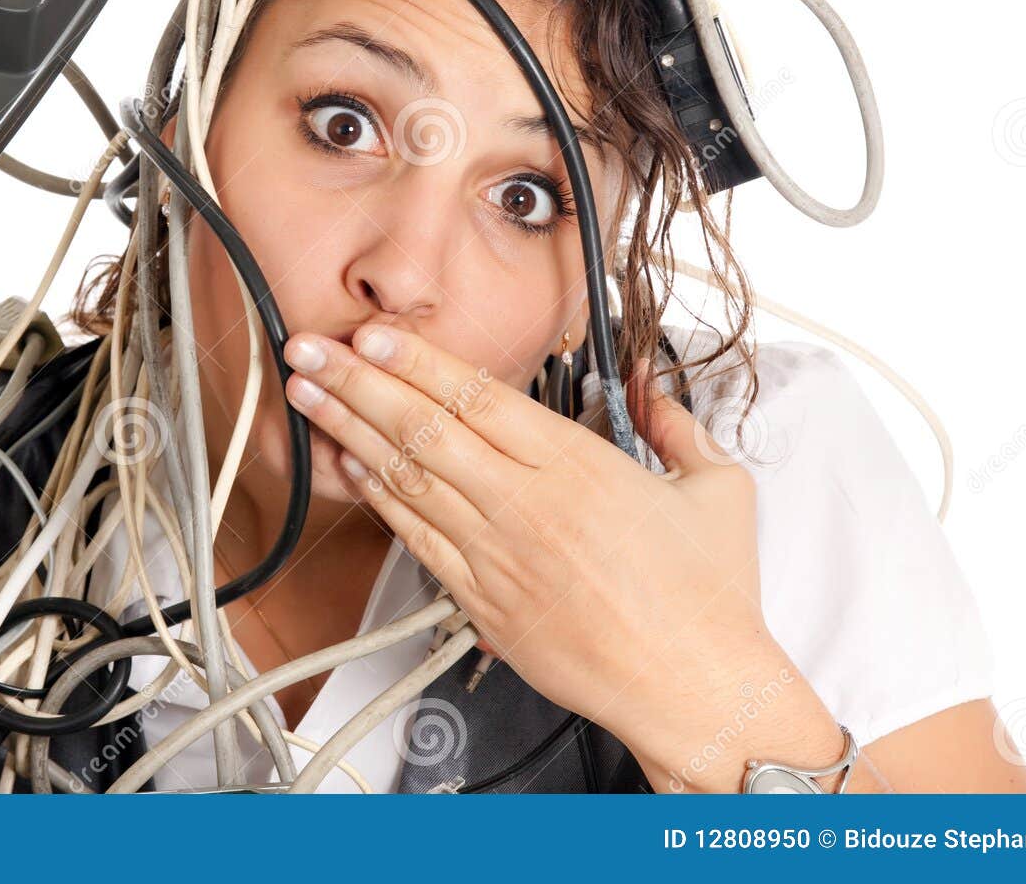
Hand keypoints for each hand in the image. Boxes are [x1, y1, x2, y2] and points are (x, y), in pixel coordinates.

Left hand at [280, 323, 782, 757]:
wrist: (694, 689)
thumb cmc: (708, 600)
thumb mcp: (719, 488)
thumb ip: (676, 424)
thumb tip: (650, 384)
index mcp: (578, 468)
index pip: (478, 399)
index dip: (416, 362)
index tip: (371, 335)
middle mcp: (526, 507)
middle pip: (423, 430)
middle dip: (357, 384)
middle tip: (309, 351)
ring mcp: (497, 556)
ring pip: (407, 481)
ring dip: (350, 433)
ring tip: (306, 398)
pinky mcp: (483, 601)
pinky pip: (417, 541)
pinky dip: (378, 502)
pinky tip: (348, 469)